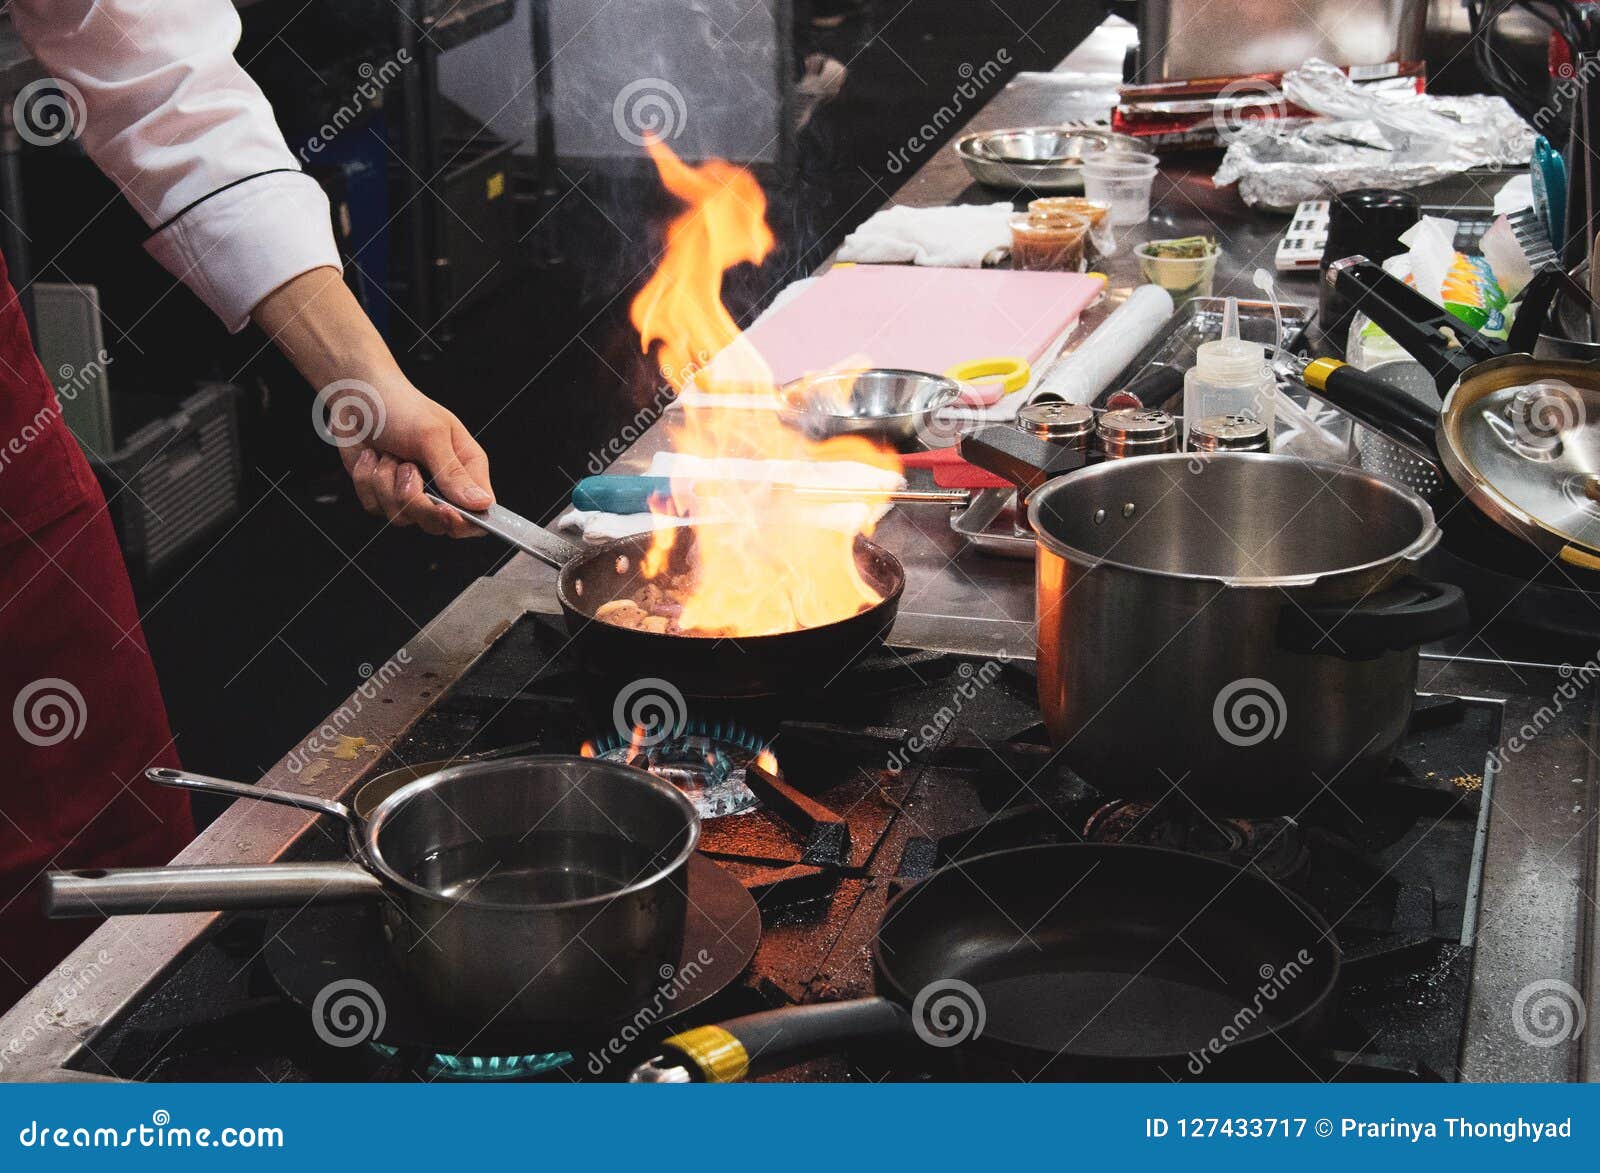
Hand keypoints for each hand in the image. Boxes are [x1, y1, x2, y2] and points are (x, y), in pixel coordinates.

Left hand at [251, 267, 494, 536]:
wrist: (356, 397)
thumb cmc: (399, 405)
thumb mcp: (431, 435)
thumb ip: (453, 473)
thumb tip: (482, 502)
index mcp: (466, 467)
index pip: (479, 511)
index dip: (463, 521)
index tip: (445, 512)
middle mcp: (441, 484)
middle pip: (437, 523)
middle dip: (414, 498)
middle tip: (407, 468)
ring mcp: (411, 491)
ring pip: (401, 516)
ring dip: (386, 482)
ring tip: (388, 454)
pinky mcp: (383, 493)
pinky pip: (375, 507)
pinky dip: (367, 481)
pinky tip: (372, 458)